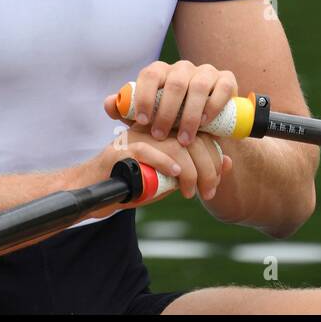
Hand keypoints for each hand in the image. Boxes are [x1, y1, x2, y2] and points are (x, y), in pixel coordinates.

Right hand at [71, 127, 232, 219]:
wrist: (92, 191)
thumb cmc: (130, 184)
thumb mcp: (168, 178)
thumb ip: (193, 169)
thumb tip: (228, 162)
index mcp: (164, 131)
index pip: (198, 134)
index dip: (213, 156)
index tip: (216, 180)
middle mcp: (152, 130)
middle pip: (191, 139)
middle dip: (207, 167)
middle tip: (208, 191)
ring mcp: (136, 138)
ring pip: (176, 146)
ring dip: (190, 172)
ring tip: (191, 191)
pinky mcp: (122, 151)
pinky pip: (149, 152)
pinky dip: (166, 164)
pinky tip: (176, 176)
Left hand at [104, 60, 238, 147]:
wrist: (202, 126)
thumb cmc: (169, 119)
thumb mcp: (147, 117)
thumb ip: (125, 111)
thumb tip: (108, 103)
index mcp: (161, 71)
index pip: (150, 74)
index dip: (145, 96)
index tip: (141, 121)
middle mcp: (183, 68)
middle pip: (174, 83)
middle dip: (166, 112)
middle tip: (160, 135)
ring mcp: (206, 72)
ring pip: (198, 86)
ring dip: (190, 114)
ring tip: (184, 139)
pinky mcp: (226, 79)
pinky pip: (222, 87)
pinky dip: (213, 105)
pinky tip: (205, 123)